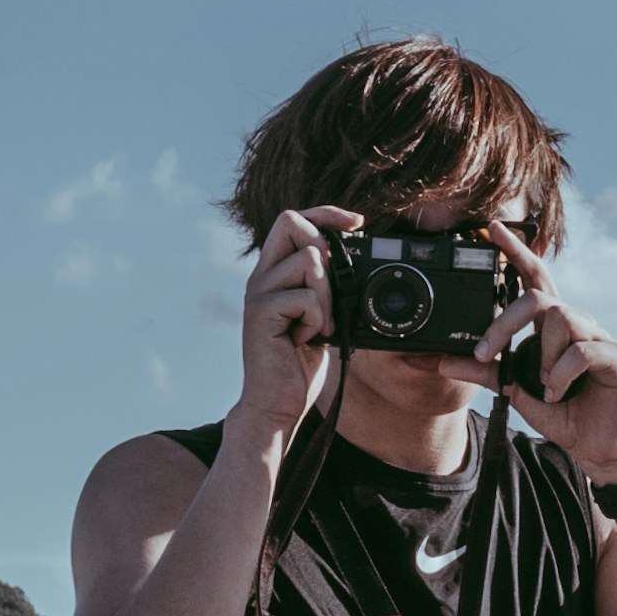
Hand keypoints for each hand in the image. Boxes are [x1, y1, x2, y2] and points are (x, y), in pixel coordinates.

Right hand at [234, 205, 360, 452]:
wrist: (278, 403)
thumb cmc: (300, 362)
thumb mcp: (321, 314)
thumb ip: (327, 285)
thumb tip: (351, 257)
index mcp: (275, 271)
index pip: (295, 219)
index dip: (327, 213)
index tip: (358, 223)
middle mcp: (262, 275)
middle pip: (291, 222)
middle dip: (324, 250)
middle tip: (331, 290)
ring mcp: (258, 292)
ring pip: (309, 262)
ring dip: (327, 296)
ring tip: (319, 325)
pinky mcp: (260, 313)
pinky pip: (306, 298)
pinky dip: (319, 321)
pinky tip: (306, 340)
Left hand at [472, 226, 616, 477]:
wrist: (595, 447)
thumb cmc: (560, 411)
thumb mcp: (512, 389)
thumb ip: (481, 370)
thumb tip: (436, 359)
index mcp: (551, 324)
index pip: (533, 276)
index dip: (515, 250)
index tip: (491, 228)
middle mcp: (575, 321)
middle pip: (538, 295)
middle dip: (504, 322)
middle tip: (484, 352)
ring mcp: (597, 336)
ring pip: (559, 318)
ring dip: (542, 358)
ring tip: (545, 386)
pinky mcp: (615, 356)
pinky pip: (581, 351)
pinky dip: (561, 375)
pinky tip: (559, 394)